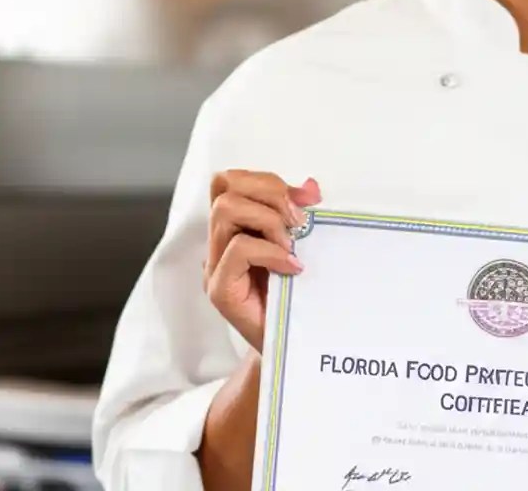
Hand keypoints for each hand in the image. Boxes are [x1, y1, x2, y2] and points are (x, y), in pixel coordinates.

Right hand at [205, 171, 320, 350]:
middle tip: (299, 222)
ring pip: (225, 211)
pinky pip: (237, 250)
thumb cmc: (298, 296)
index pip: (230, 180)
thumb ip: (299, 218)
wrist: (294, 348)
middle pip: (224, 185)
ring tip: (292, 246)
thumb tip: (311, 187)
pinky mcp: (220, 290)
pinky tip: (292, 268)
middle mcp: (218, 243)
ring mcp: (215, 266)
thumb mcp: (302, 248)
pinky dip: (270, 251)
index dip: (268, 180)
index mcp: (235, 228)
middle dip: (269, 192)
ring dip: (269, 220)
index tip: (307, 201)